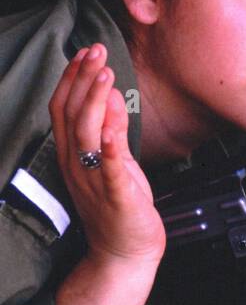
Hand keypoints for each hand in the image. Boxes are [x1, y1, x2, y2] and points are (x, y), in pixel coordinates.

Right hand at [49, 44, 165, 266]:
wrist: (123, 253)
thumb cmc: (119, 203)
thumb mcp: (113, 158)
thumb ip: (111, 126)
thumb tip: (111, 92)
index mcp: (73, 155)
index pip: (63, 110)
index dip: (72, 79)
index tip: (83, 52)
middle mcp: (77, 165)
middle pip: (71, 115)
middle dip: (82, 80)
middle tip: (95, 51)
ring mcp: (94, 181)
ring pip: (86, 135)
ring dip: (94, 102)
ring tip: (105, 75)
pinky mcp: (116, 196)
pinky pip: (109, 169)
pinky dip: (110, 146)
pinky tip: (112, 126)